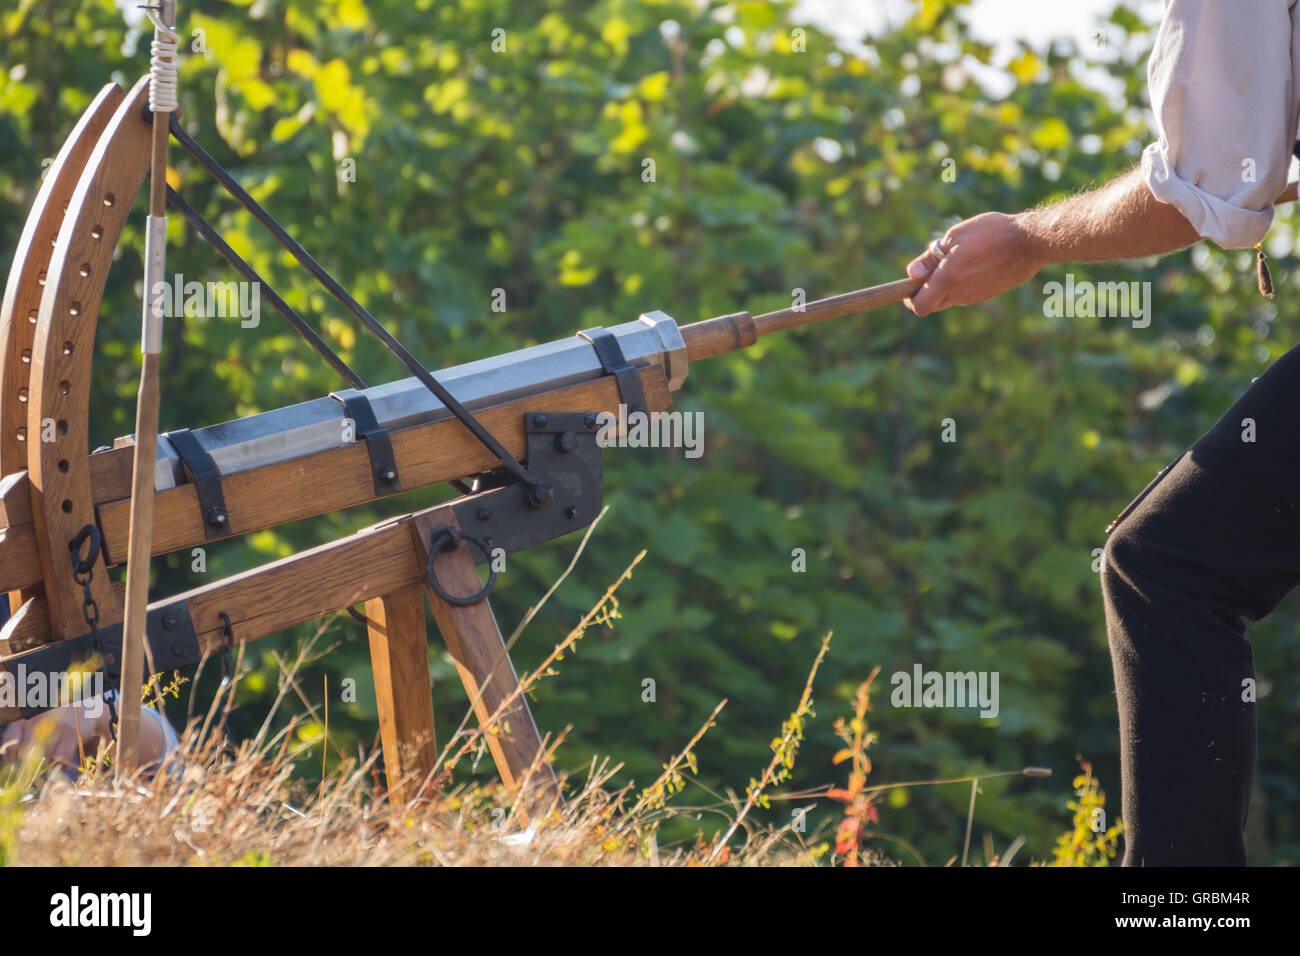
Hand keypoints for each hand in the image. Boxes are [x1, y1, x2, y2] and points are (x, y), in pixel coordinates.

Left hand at [904, 212, 1044, 316]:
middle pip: (933, 305)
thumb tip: (910, 274)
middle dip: (926, 292)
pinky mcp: (989, 294)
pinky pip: (967, 295)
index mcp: (947, 280)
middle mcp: (960, 294)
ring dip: (946, 286)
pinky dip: (962, 284)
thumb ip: (930, 258)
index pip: (920, 306)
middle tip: (931, 270)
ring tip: (956, 260)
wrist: (1029, 242)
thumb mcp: (954, 237)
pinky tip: (973, 264)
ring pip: (951, 299)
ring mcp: (976, 297)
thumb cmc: (990, 233)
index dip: (910, 299)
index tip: (910, 287)